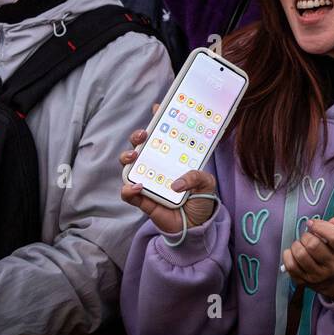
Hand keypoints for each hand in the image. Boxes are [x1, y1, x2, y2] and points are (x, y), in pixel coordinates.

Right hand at [120, 116, 216, 233]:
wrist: (196, 227)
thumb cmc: (201, 200)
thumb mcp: (207, 183)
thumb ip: (197, 177)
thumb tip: (177, 182)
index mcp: (171, 158)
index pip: (162, 135)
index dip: (158, 120)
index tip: (158, 107)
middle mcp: (156, 166)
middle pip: (140, 146)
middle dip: (137, 136)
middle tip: (143, 135)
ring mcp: (147, 181)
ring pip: (129, 165)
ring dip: (127, 157)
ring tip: (134, 156)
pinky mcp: (142, 199)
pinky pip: (128, 193)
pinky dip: (128, 189)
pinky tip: (137, 186)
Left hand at [283, 216, 333, 300]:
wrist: (332, 280)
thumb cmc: (331, 254)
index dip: (321, 226)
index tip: (312, 224)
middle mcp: (332, 266)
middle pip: (314, 245)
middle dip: (306, 236)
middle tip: (307, 237)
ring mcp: (318, 276)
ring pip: (300, 254)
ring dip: (296, 245)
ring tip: (300, 246)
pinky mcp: (304, 281)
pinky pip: (290, 265)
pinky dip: (288, 255)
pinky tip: (293, 254)